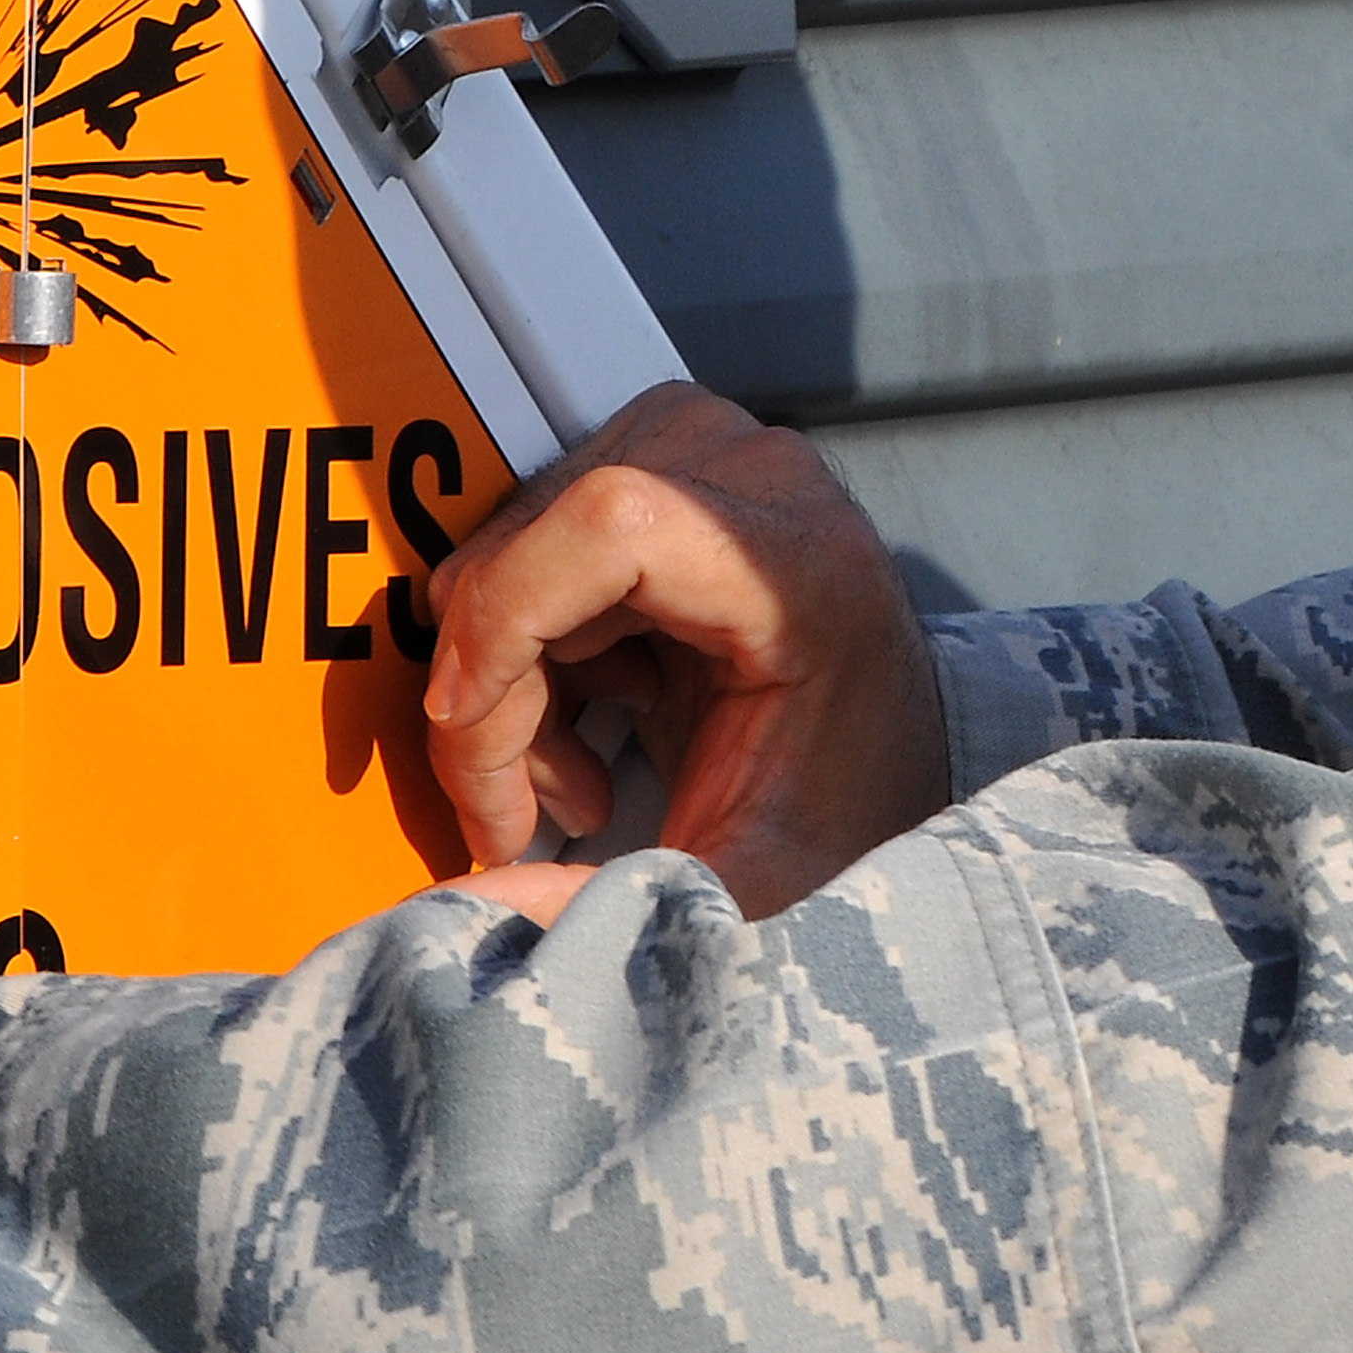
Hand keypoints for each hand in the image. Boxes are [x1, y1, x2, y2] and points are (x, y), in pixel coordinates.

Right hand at [420, 385, 950, 919]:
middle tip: (522, 825)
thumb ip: (622, 902)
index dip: (509, 618)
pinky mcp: (654, 456)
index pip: (613, 526)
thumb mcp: (751, 885)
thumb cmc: (837, 816)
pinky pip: (526, 544)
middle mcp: (756, 476)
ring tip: (580, 784)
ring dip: (512, 687)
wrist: (888, 756)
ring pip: (510, 554)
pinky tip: (597, 717)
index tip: (464, 726)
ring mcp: (699, 448)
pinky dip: (527, 646)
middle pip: (538, 552)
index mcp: (802, 566)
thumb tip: (473, 904)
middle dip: (496, 705)